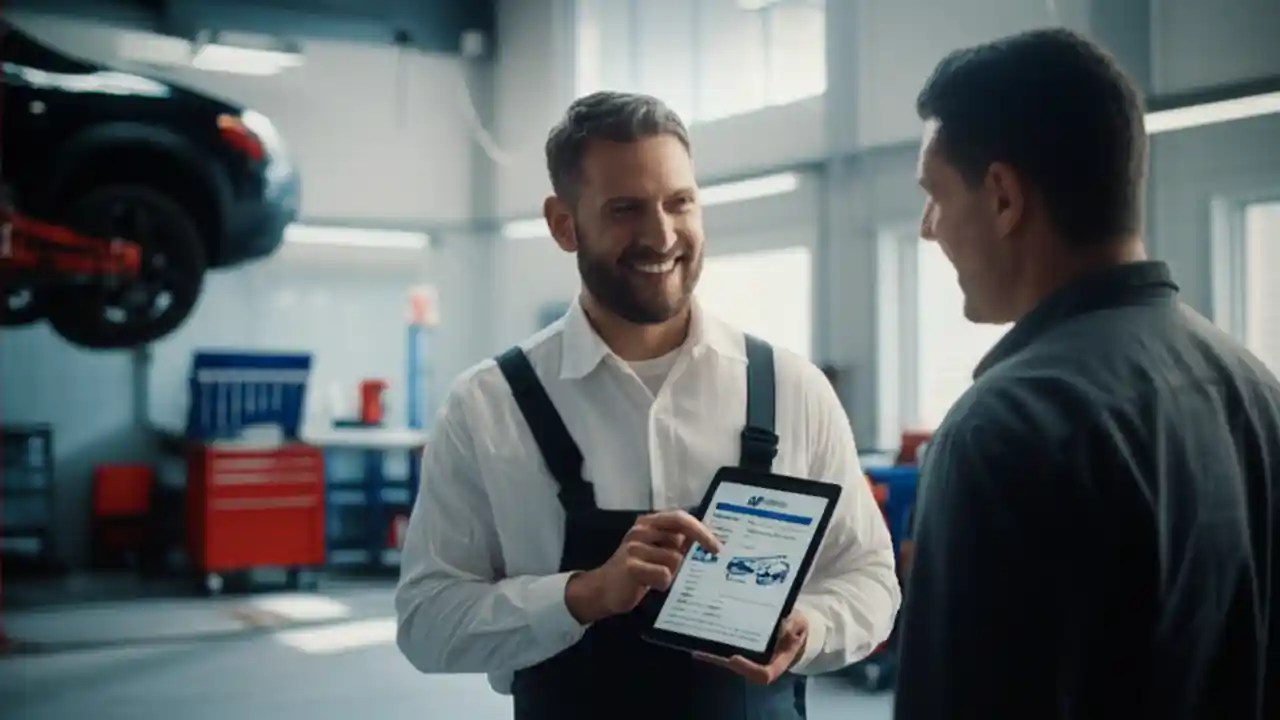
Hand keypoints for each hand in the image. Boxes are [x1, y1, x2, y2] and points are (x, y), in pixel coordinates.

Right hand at [565, 510, 722, 624]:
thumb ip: (675, 542)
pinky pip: (664, 575)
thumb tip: (707, 540)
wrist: (602, 590)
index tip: (717, 547)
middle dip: (691, 551)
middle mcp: (640, 530)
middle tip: (703, 560)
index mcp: (648, 522)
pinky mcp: (631, 566)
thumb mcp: (656, 551)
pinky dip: (662, 584)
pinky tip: (651, 585)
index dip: (701, 530)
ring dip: (672, 573)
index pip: (680, 518)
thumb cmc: (636, 571)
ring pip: (674, 559)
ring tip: (657, 577)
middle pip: (680, 536)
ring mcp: (634, 547)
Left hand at [693, 613, 808, 683]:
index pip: (763, 674)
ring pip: (730, 663)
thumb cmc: (795, 626)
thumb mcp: (800, 623)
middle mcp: (761, 663)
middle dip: (724, 661)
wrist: (791, 626)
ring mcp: (750, 659)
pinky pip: (726, 655)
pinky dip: (713, 653)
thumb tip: (783, 627)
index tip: (734, 657)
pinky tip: (698, 648)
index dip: (748, 669)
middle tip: (707, 651)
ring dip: (714, 657)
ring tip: (697, 648)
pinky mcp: (741, 652)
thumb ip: (794, 626)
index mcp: (778, 662)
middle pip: (741, 669)